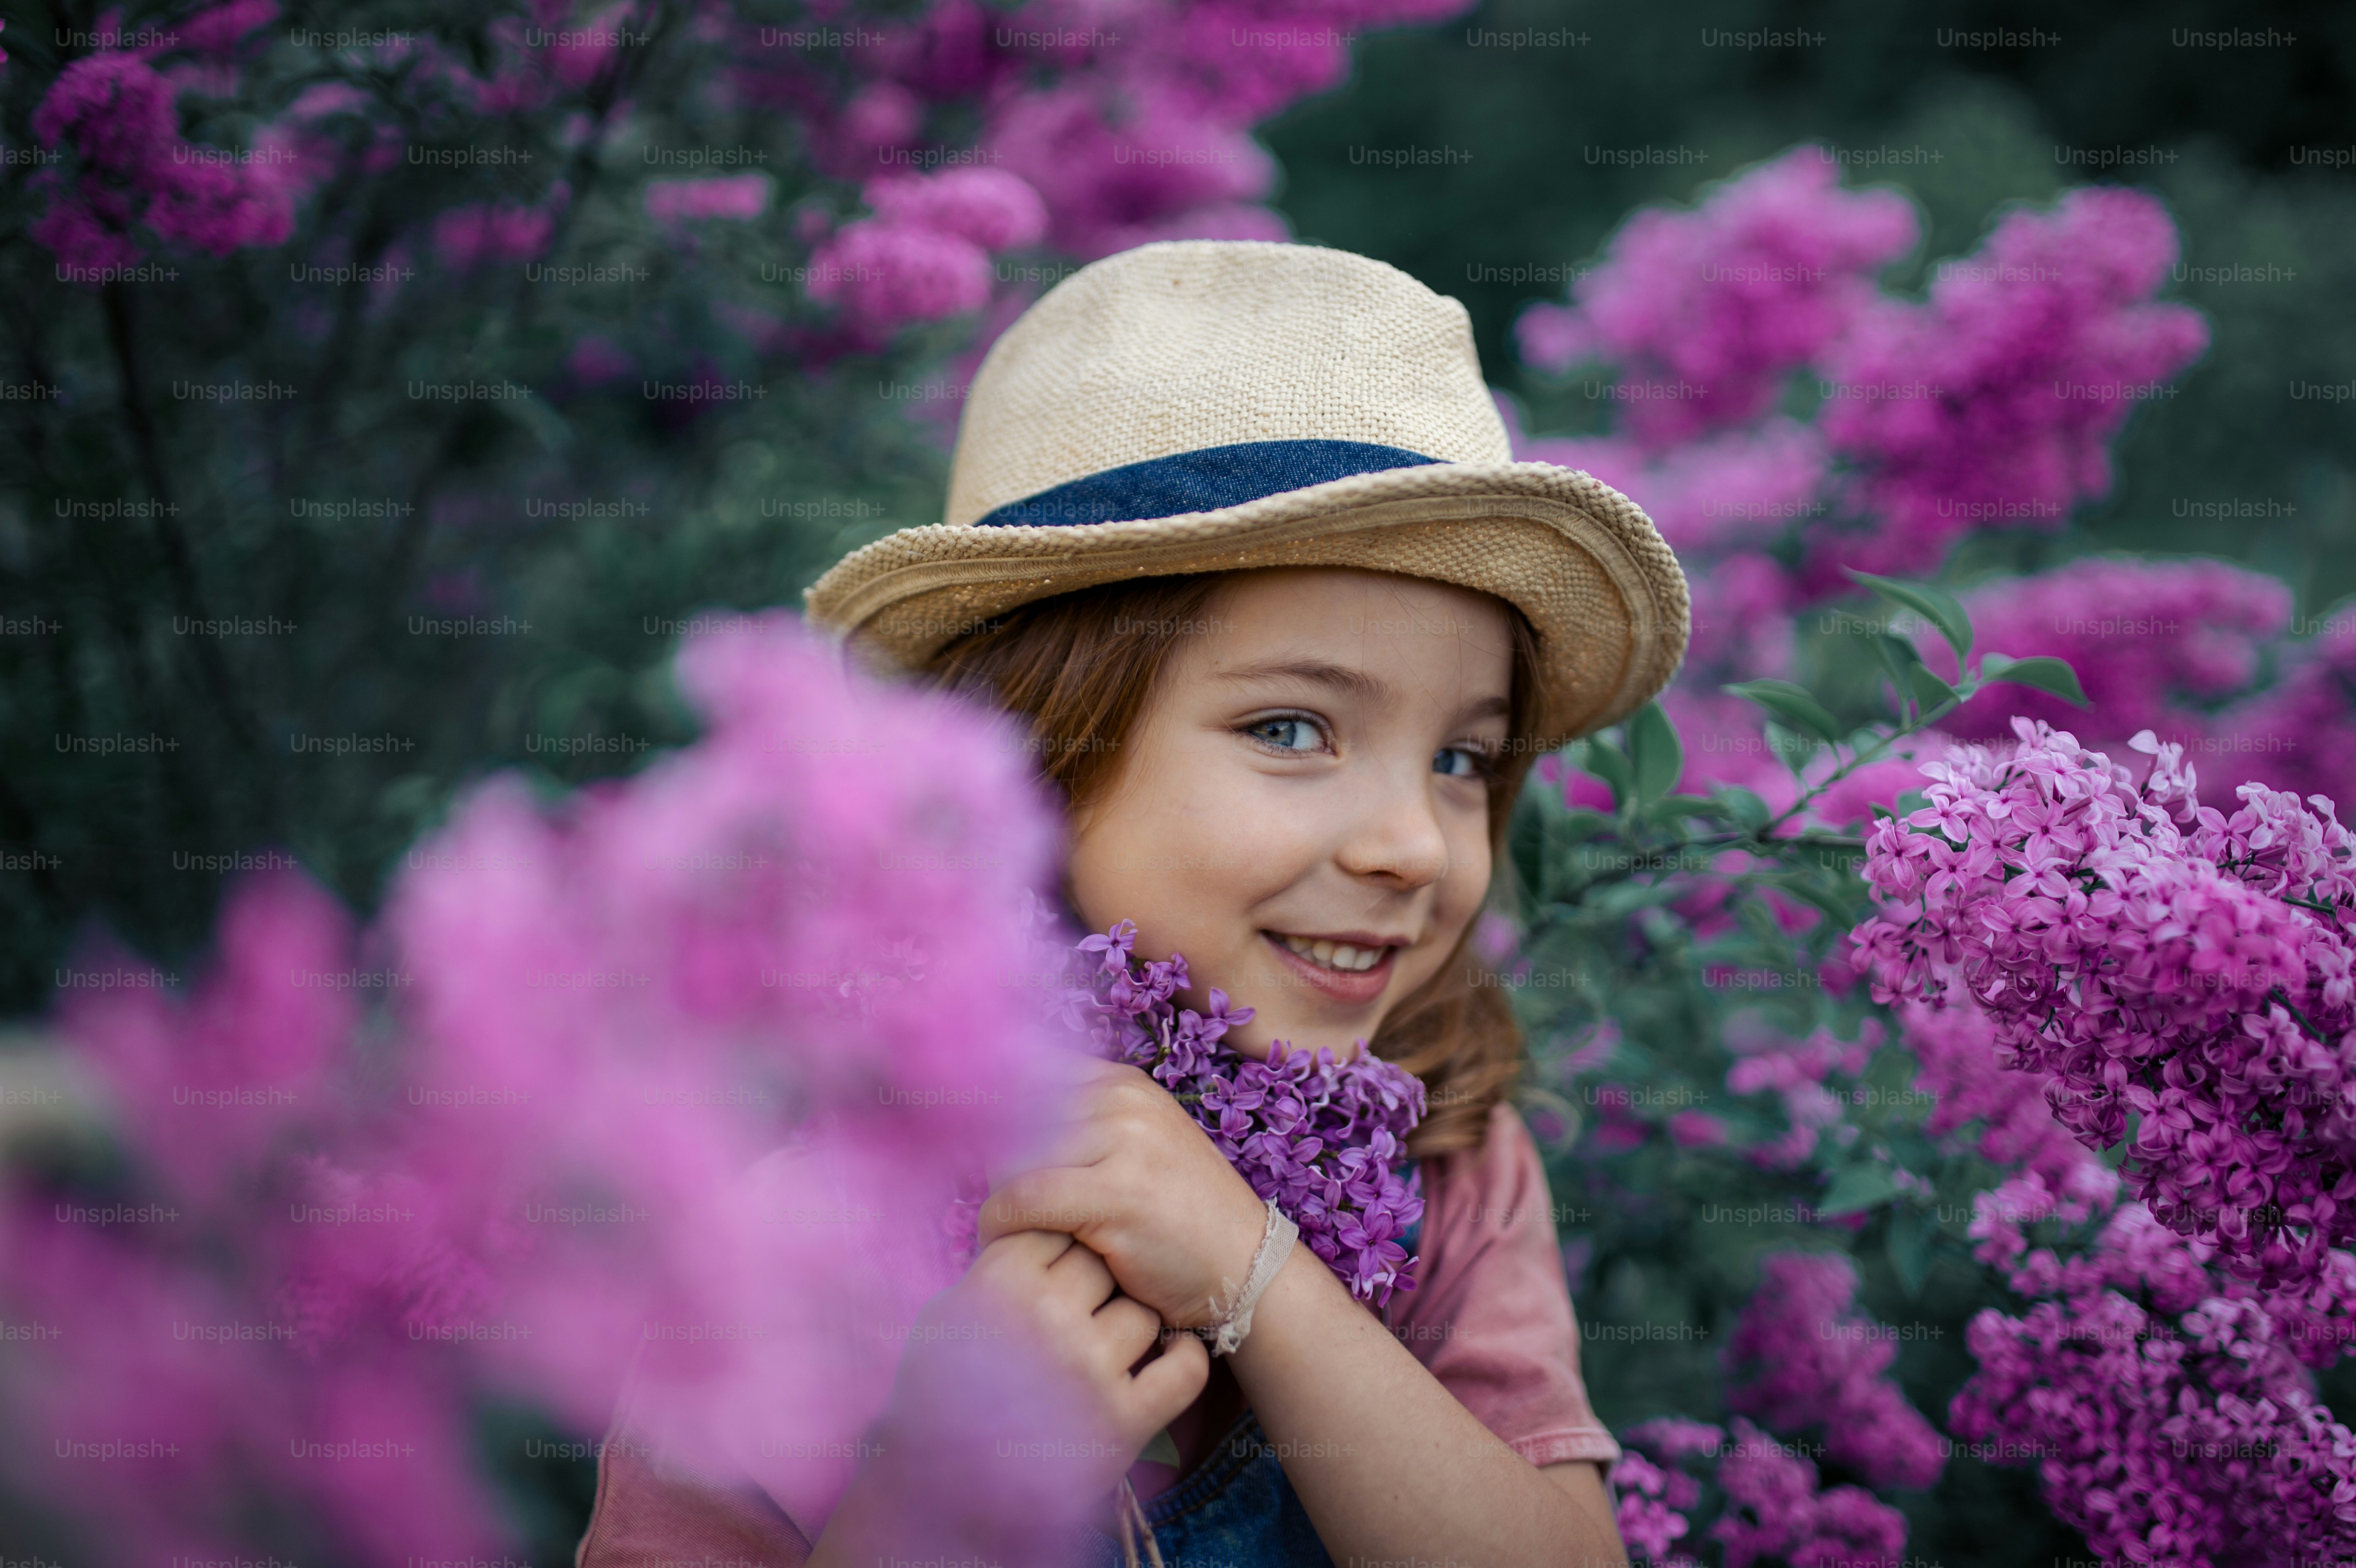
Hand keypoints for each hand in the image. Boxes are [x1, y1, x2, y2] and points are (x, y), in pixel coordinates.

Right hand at [875, 1229, 1207, 1503]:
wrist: (945, 1490)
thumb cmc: (941, 1392)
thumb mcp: (950, 1314)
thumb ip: (998, 1263)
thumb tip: (1036, 1215)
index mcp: (998, 1285)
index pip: (1054, 1223)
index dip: (1060, 1242)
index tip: (1057, 1262)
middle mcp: (1045, 1320)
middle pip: (1101, 1260)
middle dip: (1094, 1279)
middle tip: (1081, 1304)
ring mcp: (1089, 1370)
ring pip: (1141, 1311)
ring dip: (1131, 1323)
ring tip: (1106, 1343)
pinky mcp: (1124, 1422)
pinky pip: (1182, 1369)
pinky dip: (1181, 1359)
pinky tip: (1164, 1357)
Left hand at [979, 1058, 1273, 1330]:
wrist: (1247, 1267)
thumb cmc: (1183, 1218)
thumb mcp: (1140, 1149)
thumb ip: (1084, 1130)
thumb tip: (995, 1130)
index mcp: (1127, 1084)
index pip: (1028, 1081)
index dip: (995, 1120)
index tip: (980, 1157)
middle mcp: (1125, 1101)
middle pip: (1015, 1119)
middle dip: (995, 1163)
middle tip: (998, 1204)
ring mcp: (1124, 1142)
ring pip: (1015, 1157)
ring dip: (996, 1195)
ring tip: (1000, 1227)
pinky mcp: (1117, 1193)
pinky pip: (1024, 1197)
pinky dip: (1000, 1222)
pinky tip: (1000, 1242)